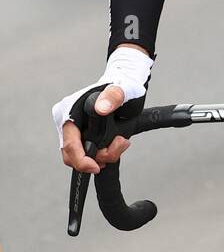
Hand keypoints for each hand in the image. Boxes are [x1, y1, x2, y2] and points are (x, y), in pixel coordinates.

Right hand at [52, 45, 152, 174]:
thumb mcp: (122, 90)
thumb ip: (113, 97)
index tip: (96, 167)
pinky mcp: (83, 133)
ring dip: (103, 155)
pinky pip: (88, 152)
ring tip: (121, 142)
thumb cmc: (122, 85)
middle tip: (117, 147)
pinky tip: (116, 144)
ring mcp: (75, 128)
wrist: (127, 84)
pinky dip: (103, 153)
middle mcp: (68, 120)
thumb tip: (101, 108)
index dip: (81, 160)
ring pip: (82, 156)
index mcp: (70, 110)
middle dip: (96, 158)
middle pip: (72, 155)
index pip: (69, 144)